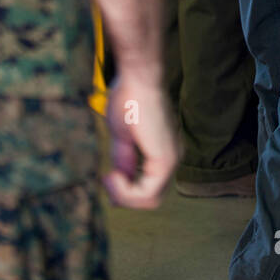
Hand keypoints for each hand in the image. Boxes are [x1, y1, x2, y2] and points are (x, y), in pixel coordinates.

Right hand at [104, 72, 179, 208]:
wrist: (137, 80)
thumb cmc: (128, 99)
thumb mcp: (122, 138)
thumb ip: (123, 162)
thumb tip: (116, 183)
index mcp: (163, 152)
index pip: (148, 187)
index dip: (125, 191)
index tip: (107, 177)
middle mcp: (172, 158)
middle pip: (149, 198)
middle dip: (124, 196)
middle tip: (107, 179)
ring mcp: (171, 160)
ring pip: (149, 200)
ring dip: (124, 195)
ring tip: (110, 177)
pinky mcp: (165, 160)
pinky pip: (147, 193)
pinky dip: (127, 192)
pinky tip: (114, 176)